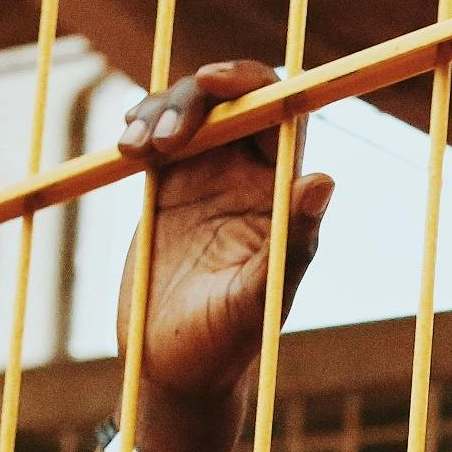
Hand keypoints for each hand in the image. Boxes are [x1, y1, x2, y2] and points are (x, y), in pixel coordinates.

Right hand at [115, 59, 334, 408]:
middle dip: (194, 97)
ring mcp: (206, 180)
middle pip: (231, 101)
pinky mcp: (167, 189)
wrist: (175, 370)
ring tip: (136, 148)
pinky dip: (139, 126)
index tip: (208, 81)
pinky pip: (155, 136)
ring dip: (160, 110)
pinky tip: (125, 146)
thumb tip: (325, 181)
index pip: (280, 114)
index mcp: (281, 195)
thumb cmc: (227, 343)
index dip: (249, 84)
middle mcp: (249, 178)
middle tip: (162, 136)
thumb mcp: (259, 297)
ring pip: (190, 111)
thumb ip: (290, 242)